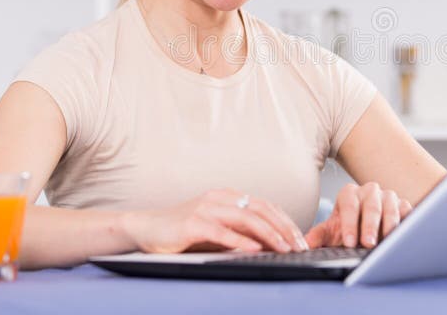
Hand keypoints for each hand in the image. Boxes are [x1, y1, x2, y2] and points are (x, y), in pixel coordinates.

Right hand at [120, 188, 308, 253]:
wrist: (145, 229)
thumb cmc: (182, 232)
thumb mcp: (217, 230)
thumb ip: (240, 232)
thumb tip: (270, 244)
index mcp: (229, 196)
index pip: (266, 206)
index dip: (286, 221)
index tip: (301, 238)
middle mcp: (220, 198)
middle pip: (261, 209)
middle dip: (284, 228)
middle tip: (299, 246)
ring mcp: (206, 208)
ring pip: (246, 218)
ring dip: (269, 234)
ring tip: (284, 248)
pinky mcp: (192, 223)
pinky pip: (221, 231)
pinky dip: (240, 241)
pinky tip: (254, 249)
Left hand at [304, 182, 412, 248]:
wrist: (367, 228)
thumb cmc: (348, 228)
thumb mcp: (332, 232)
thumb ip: (319, 236)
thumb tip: (305, 244)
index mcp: (349, 193)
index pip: (349, 205)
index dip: (349, 224)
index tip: (349, 242)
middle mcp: (369, 191)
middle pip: (370, 205)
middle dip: (369, 226)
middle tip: (368, 243)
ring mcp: (387, 196)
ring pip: (390, 206)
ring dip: (389, 224)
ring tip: (386, 241)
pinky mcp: (403, 204)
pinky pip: (406, 210)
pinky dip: (406, 221)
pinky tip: (403, 234)